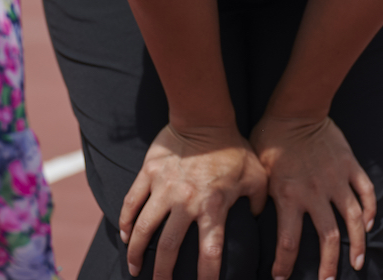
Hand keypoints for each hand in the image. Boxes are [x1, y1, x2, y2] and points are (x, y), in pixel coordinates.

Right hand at [120, 123, 267, 279]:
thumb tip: (259, 221)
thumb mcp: (256, 177)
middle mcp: (185, 202)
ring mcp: (163, 188)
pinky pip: (132, 201)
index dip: (207, 276)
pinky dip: (125, 221)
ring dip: (136, 251)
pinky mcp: (148, 174)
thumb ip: (259, 203)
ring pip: (144, 227)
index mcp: (213, 207)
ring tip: (134, 268)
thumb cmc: (233, 148)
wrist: (204, 118)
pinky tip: (124, 236)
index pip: (210, 252)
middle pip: (168, 247)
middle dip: (163, 273)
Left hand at [251, 115, 374, 279]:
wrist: (294, 109)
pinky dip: (369, 209)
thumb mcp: (258, 170)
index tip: (280, 277)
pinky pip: (365, 192)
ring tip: (356, 264)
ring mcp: (336, 180)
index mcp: (288, 195)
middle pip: (328, 239)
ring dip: (356, 245)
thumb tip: (256, 217)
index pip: (288, 242)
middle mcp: (315, 193)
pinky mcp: (349, 166)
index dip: (284, 264)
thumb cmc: (269, 138)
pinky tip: (368, 224)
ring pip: (353, 220)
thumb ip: (261, 195)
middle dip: (328, 266)